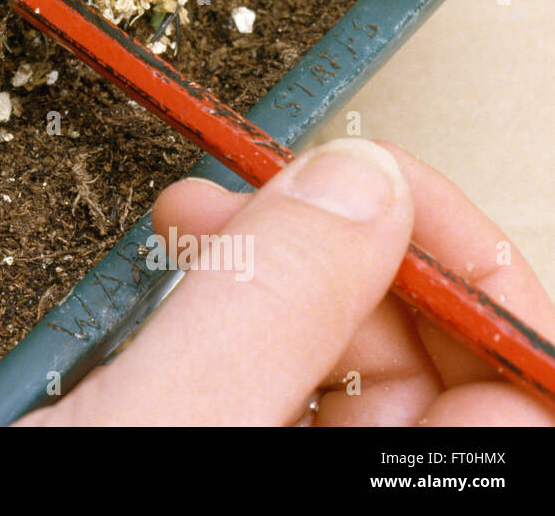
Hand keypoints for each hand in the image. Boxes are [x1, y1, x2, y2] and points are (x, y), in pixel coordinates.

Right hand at [18, 138, 554, 425]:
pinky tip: (190, 279)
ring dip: (284, 274)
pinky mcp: (221, 465)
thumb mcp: (157, 433)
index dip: (475, 285)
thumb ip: (269, 308)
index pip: (527, 401)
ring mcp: (290, 501)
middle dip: (354, 259)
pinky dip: (231, 315)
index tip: (393, 198)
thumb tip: (359, 192)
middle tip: (278, 197)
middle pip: (438, 377)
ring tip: (210, 223)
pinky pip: (266, 387)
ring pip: (345, 375)